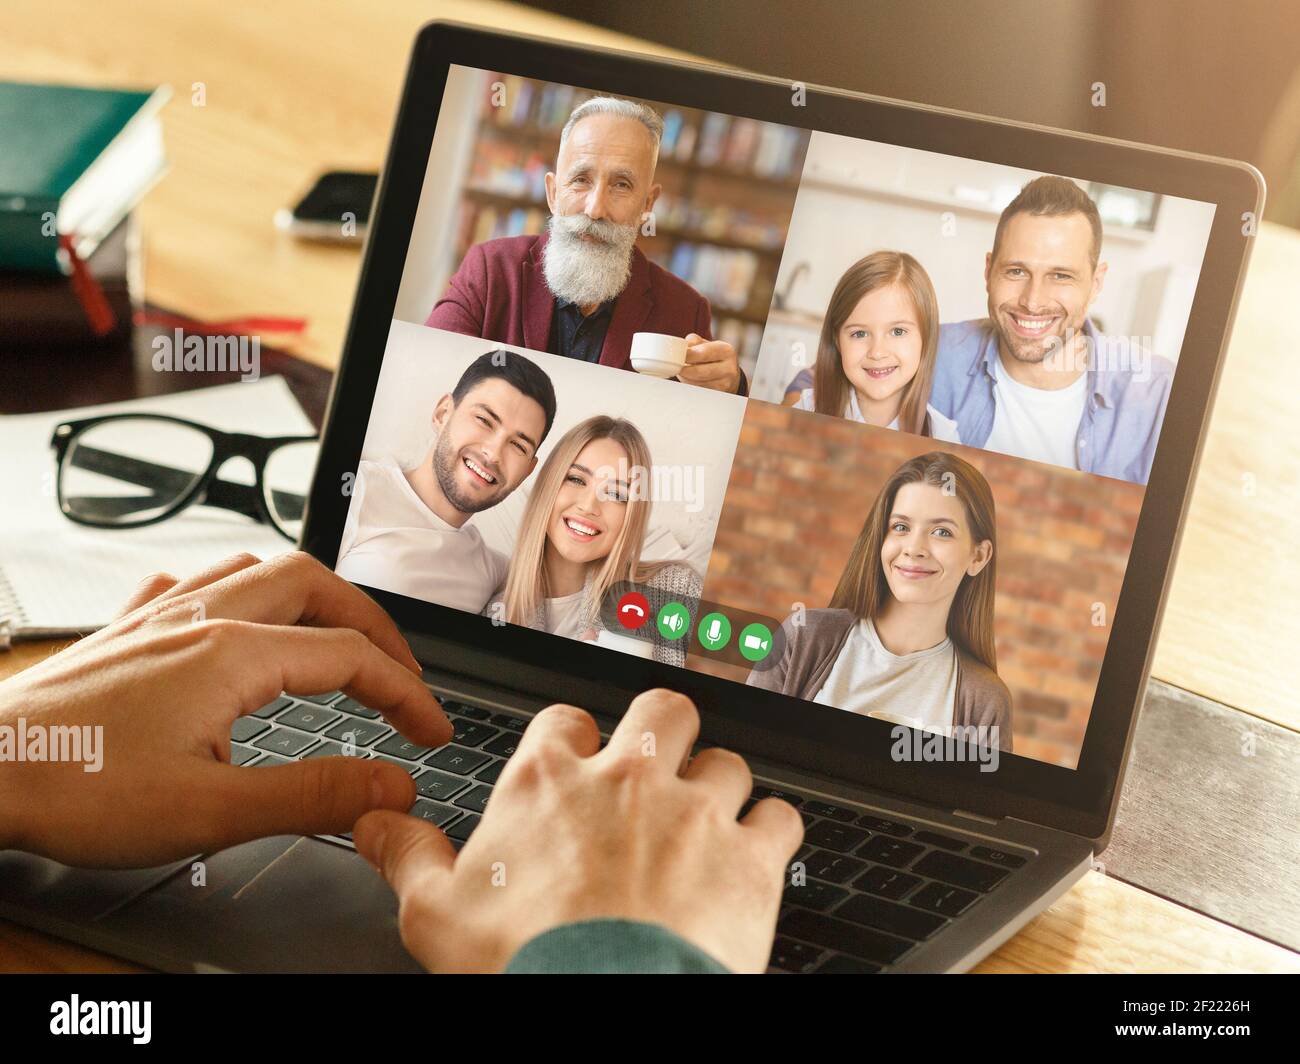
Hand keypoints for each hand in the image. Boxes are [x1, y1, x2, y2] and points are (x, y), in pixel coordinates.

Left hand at [0, 552, 450, 866]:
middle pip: (315, 585)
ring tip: (335, 634)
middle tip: (398, 671)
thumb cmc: (76, 788)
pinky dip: (237, 592)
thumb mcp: (210, 809)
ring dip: (312, 596)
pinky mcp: (124, 633)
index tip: (430, 733)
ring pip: (256, 568)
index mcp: (234, 654)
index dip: (406, 693)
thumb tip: (391, 783)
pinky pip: (193, 584)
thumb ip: (312, 794)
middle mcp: (202, 619)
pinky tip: (231, 618)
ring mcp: (159, 617)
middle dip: (371, 624)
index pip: (351, 659)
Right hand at [354, 688, 802, 972]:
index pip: (563, 720)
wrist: (602, 1008)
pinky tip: (753, 855)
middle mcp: (628, 779)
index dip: (571, 740)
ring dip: (718, 789)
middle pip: (663, 710)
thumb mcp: (435, 915)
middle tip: (658, 764)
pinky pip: (779, 816)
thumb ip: (406, 854)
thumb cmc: (522, 966)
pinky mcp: (750, 856)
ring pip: (727, 762)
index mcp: (550, 781)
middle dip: (664, 730)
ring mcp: (695, 811)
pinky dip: (770, 832)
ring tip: (705, 824)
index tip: (574, 765)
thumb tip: (376, 822)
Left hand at [680, 333, 740, 392]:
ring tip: (682, 371)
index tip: (676, 355)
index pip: (703, 353)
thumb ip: (693, 342)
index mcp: (726, 351)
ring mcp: (724, 384)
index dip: (687, 355)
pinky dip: (689, 385)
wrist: (729, 374)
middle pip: (699, 371)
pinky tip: (689, 379)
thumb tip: (680, 347)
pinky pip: (698, 390)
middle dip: (684, 369)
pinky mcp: (718, 395)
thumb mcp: (707, 344)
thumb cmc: (714, 357)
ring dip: (685, 378)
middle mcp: (728, 368)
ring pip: (697, 383)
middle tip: (675, 366)